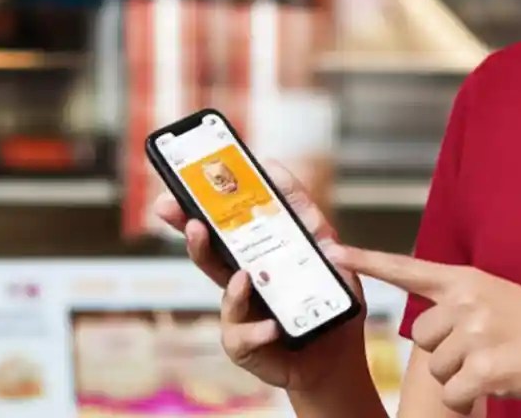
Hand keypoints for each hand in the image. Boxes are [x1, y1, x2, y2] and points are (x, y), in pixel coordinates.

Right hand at [153, 160, 368, 393]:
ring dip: (231, 286)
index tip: (180, 186)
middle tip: (185, 218)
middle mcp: (241, 283)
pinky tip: (271, 327)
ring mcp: (241, 315)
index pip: (221, 229)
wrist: (340, 354)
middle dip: (193, 236)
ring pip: (226, 295)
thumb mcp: (325, 247)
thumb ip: (303, 211)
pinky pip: (246, 337)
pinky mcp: (248, 346)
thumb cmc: (327, 300)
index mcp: (254, 257)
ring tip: (242, 275)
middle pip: (210, 256)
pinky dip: (258, 331)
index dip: (197, 209)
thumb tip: (275, 168)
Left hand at [333, 246, 520, 414]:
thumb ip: (463, 304)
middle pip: (423, 338)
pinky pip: (453, 393)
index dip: (367, 260)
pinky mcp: (485, 367)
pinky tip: (502, 381)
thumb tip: (430, 326)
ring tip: (502, 362)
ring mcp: (476, 332)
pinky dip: (471, 399)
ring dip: (463, 377)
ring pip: (437, 369)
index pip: (408, 268)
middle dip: (448, 353)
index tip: (334, 250)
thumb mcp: (501, 300)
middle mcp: (467, 300)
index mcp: (469, 279)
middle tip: (490, 349)